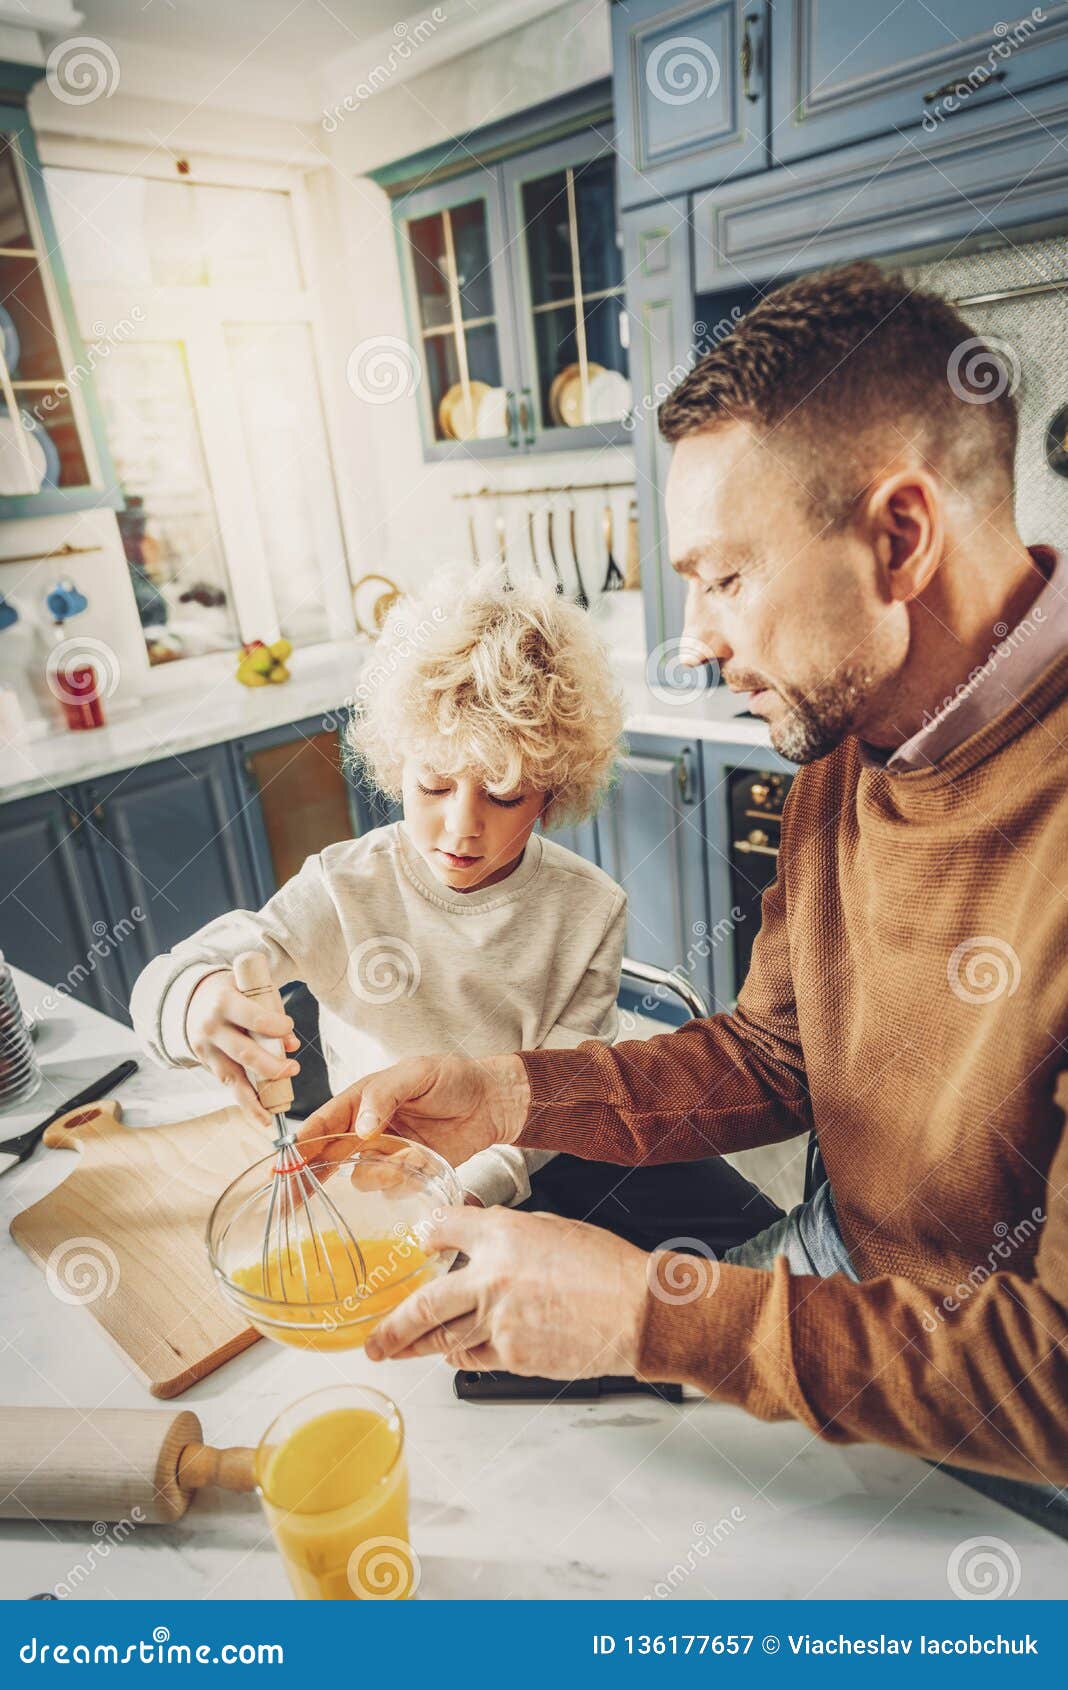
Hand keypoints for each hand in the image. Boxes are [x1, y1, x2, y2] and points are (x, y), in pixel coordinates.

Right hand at [186, 971, 299, 1126]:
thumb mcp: (252, 990)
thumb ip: (274, 1013)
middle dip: (272, 1066)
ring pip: (234, 1077)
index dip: (276, 1026)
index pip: (255, 1018)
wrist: (192, 999)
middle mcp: (212, 1027)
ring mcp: (206, 1048)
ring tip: (274, 1112)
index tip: (289, 1027)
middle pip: (245, 1052)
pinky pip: (229, 1085)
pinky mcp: (206, 1063)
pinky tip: (262, 1116)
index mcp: (224, 1002)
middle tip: (293, 1069)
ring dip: (258, 1096)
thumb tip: (291, 1045)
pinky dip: (247, 1102)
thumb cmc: (233, 992)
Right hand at [299, 1052, 529, 1168]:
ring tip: (412, 1154)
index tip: (281, 1168)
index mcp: (360, 1102)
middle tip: (288, 1204)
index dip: (299, 1146)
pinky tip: (426, 1161)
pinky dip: (407, 1180)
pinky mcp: (408, 1174)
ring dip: (382, 1173)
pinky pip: (393, 1189)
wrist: (491, 1102)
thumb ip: (386, 1094)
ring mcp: (386, 1155)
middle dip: (306, 1182)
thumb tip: (362, 1127)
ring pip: (362, 1179)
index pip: (321, 1124)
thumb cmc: (452, 1078)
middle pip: (325, 1160)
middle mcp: (366, 1131)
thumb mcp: (417, 1073)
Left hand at [365, 1205, 650, 1379]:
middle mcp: (490, 1276)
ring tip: (398, 1353)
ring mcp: (498, 1322)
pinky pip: (476, 1358)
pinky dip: (464, 1355)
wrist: (639, 1311)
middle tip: (373, 1340)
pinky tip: (460, 1353)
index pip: (442, 1228)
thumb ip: (509, 1235)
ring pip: (443, 1340)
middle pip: (423, 1305)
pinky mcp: (512, 1356)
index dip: (424, 1236)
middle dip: (391, 1328)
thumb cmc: (607, 1268)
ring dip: (416, 1349)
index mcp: (502, 1234)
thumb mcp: (553, 1229)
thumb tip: (483, 1239)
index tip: (415, 1244)